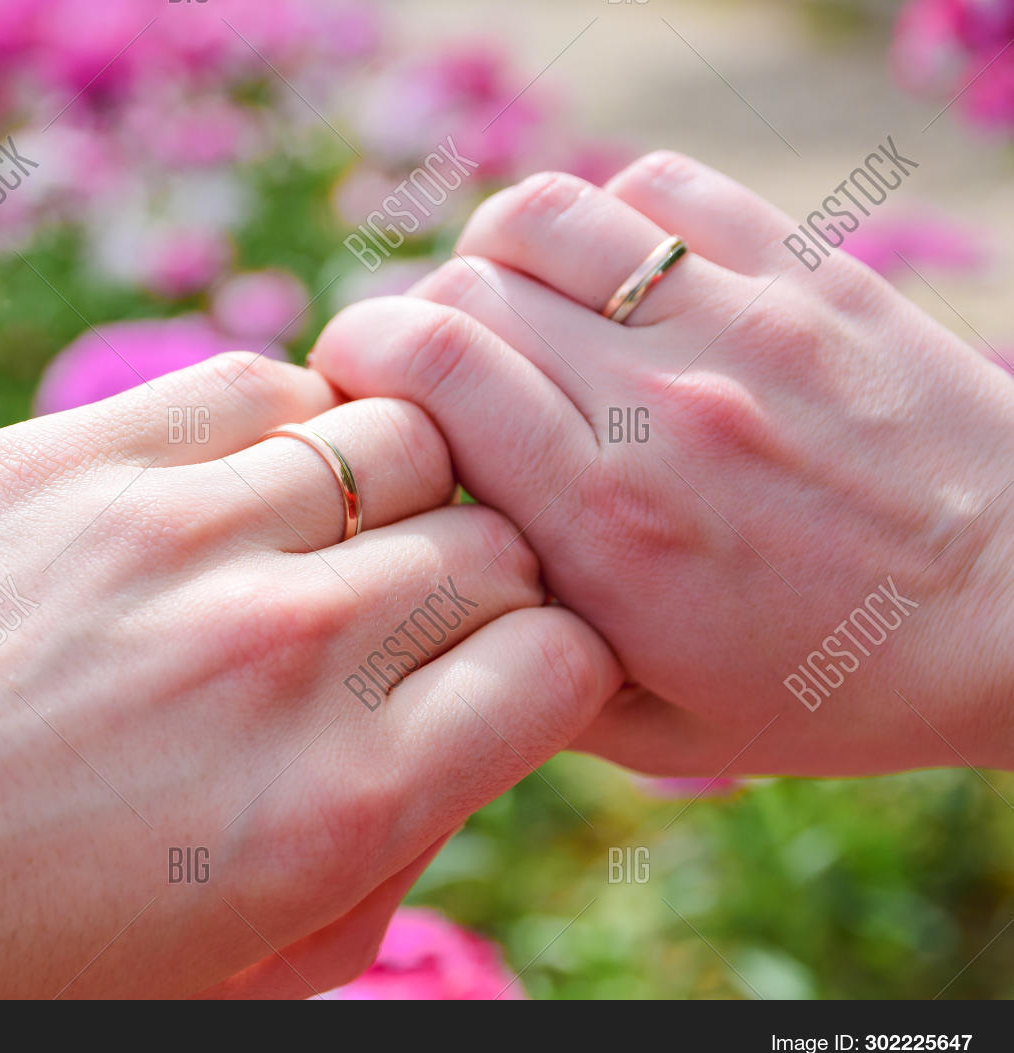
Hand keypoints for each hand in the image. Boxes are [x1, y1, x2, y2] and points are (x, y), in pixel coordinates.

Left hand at [0, 352, 616, 997]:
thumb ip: (377, 865)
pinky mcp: (63, 457)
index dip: (548, 669)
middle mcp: (283, 650)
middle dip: (480, 587)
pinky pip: (256, 385)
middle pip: (491, 548)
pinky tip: (247, 479)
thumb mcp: (224, 981)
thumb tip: (446, 749)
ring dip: (396, 490)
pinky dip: (288, 422)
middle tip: (410, 618)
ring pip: (397, 440)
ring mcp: (172, 534)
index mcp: (340, 805)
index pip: (562, 661)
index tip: (495, 680)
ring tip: (333, 535)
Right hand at [310, 151, 1013, 777]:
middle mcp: (657, 405)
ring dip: (489, 258)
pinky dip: (600, 222)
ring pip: (540, 214)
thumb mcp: (650, 728)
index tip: (359, 398)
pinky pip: (653, 190)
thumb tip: (419, 569)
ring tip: (508, 315)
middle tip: (431, 380)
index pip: (422, 363)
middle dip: (410, 326)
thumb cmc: (830, 688)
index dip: (355, 359)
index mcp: (603, 523)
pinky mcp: (800, 274)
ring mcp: (734, 323)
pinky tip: (610, 285)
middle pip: (460, 288)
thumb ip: (514, 654)